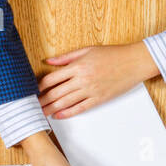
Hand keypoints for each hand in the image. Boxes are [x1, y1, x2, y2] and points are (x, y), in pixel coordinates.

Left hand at [38, 42, 158, 119]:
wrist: (134, 62)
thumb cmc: (112, 54)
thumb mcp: (87, 50)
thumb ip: (66, 57)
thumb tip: (48, 61)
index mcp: (78, 66)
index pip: (52, 78)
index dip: (40, 86)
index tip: (34, 90)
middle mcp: (82, 79)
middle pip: (55, 93)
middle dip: (42, 101)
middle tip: (32, 106)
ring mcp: (90, 91)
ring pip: (65, 103)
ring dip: (51, 109)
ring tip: (41, 113)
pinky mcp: (98, 99)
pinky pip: (79, 108)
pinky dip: (67, 113)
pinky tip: (58, 115)